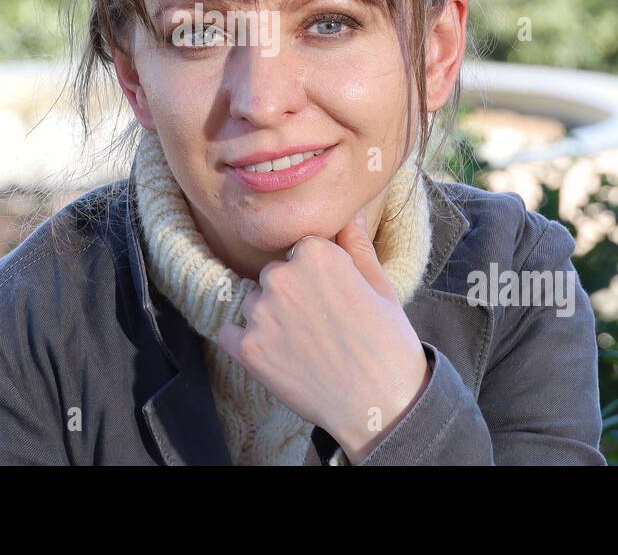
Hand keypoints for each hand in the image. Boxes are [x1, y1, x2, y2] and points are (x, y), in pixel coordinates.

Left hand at [216, 206, 430, 463]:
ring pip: (253, 304)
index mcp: (315, 253)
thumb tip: (351, 211)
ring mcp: (261, 312)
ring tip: (304, 346)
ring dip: (269, 319)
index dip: (315, 275)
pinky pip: (230, 333)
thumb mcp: (379, 285)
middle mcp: (282, 276)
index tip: (332, 298)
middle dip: (290, 295)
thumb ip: (356, 244)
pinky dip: (246, 343)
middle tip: (320, 325)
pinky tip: (276, 357)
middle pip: (273, 276)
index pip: (298, 251)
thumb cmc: (387, 343)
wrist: (380, 405)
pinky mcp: (247, 348)